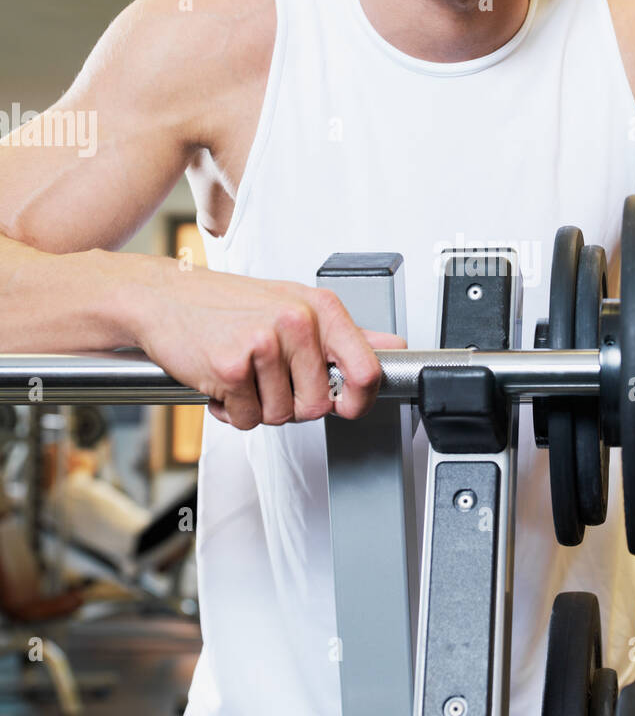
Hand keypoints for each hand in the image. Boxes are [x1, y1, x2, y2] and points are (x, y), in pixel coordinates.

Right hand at [134, 260, 405, 429]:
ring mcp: (264, 342)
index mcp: (319, 307)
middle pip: (317, 406)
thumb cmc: (226, 304)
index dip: (359, 400)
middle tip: (266, 379)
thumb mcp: (293, 305)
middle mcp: (297, 321)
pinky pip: (246, 419)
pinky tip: (220, 380)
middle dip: (289, 405)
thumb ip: (344, 334)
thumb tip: (391, 347)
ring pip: (279, 417)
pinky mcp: (231, 365)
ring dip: (256, 407)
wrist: (162, 297)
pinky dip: (230, 411)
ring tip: (241, 375)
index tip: (346, 406)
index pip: (366, 369)